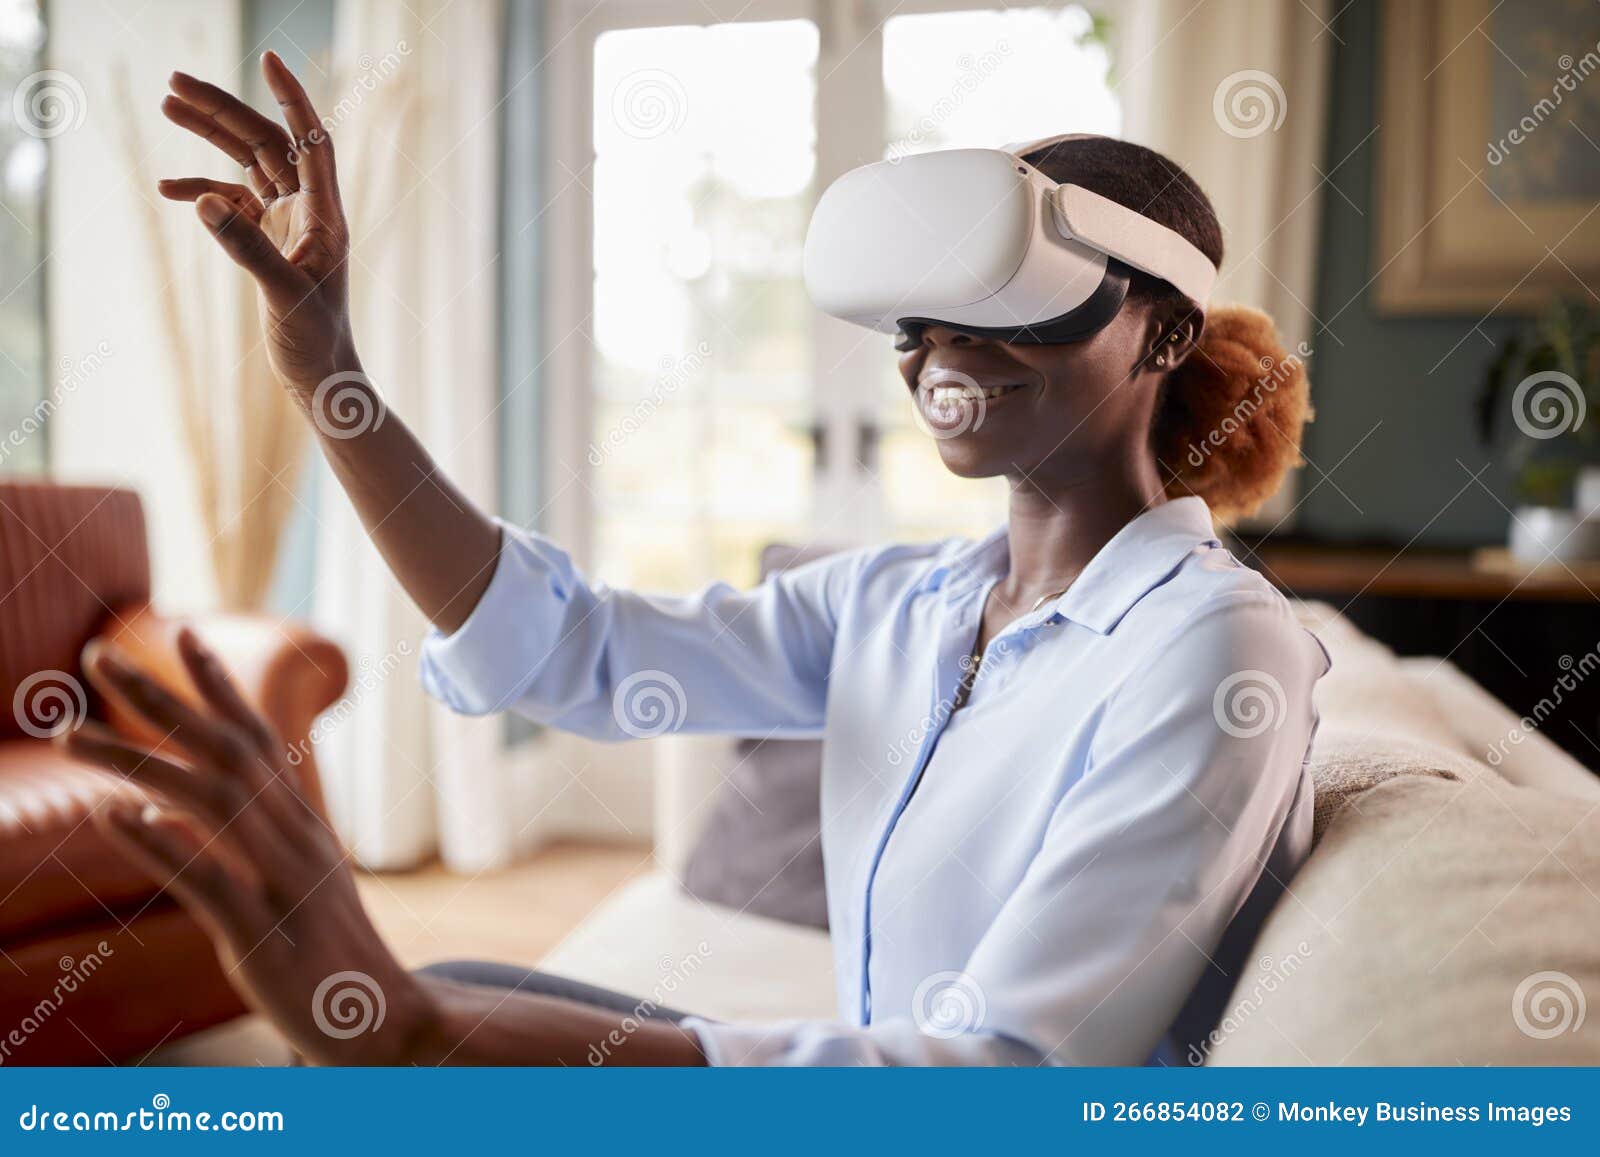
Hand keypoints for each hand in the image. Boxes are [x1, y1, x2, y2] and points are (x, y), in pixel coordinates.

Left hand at [60, 630, 431, 1065]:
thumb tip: (153, 807)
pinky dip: (161, 845)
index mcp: (298, 823)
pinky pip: (207, 880)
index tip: (181, 632)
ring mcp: (279, 881)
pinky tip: (116, 819)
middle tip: (98, 655)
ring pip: (205, 801)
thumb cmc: (326, 951)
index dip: (215, 684)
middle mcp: (291, 837)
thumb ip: (233, 841)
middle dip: (157, 698)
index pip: (256, 737)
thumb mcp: (289, 881)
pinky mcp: (262, 933)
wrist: (382, 1018)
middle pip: (221, 751)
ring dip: (134, 760)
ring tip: (71, 734)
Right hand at [158, 52, 355, 395]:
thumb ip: (247, 248)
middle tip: (175, 80)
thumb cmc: (315, 341)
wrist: (319, 377)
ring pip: (247, 164)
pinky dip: (202, 189)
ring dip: (210, 135)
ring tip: (167, 104)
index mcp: (326, 215)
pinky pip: (232, 200)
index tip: (268, 59)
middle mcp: (309, 212)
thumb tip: (205, 198)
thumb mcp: (283, 295)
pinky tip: (169, 188)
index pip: (312, 141)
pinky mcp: (266, 242)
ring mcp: (286, 224)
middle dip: (225, 109)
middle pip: (268, 143)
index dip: (292, 99)